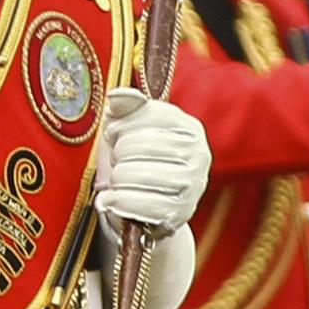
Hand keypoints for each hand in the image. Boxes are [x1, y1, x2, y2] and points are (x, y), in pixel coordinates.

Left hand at [94, 90, 210, 239]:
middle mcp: (198, 153)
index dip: (120, 125)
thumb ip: (124, 107)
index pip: (148, 114)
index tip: (114, 135)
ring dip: (114, 178)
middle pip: (137, 144)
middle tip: (116, 162)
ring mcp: (193, 184)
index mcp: (188, 127)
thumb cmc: (136, 162)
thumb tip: (117, 96)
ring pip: (133, 174)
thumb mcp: (129, 129)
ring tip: (116, 180)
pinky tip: (110, 199)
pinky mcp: (180, 212)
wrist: (148, 209)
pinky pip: (137, 203)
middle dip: (116, 154)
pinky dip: (116, 201)